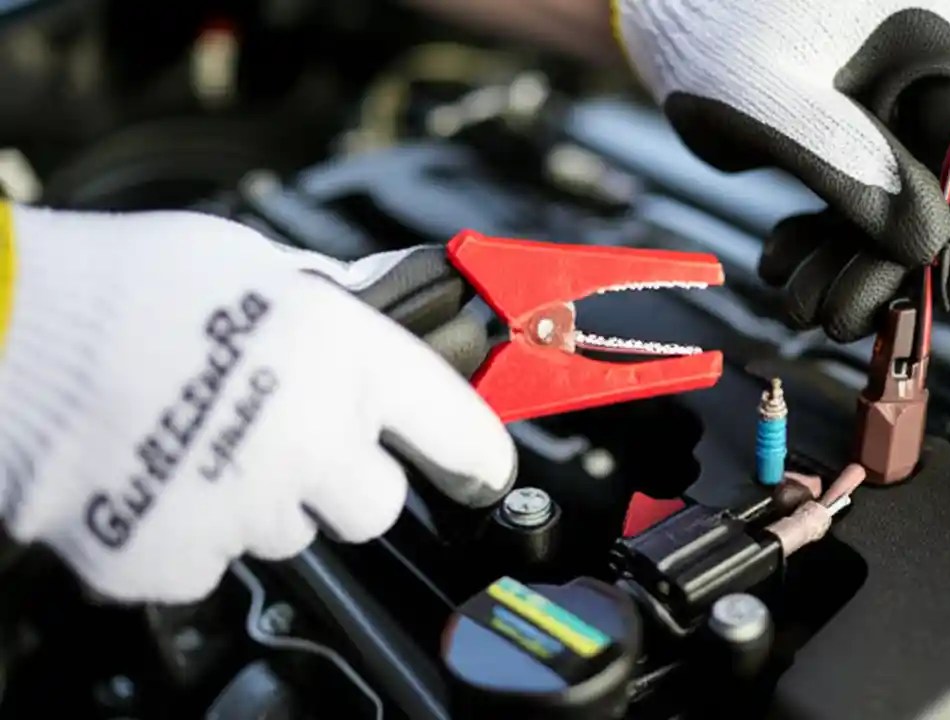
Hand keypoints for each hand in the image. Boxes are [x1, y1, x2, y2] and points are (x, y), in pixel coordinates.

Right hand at [0, 205, 515, 602]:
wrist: (4, 331)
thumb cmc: (123, 285)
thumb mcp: (256, 262)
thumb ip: (342, 295)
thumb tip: (398, 292)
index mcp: (345, 356)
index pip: (458, 428)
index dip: (477, 453)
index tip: (482, 469)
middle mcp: (310, 438)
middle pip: (376, 505)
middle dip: (345, 479)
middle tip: (293, 440)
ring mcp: (242, 508)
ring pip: (289, 533)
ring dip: (261, 501)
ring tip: (200, 440)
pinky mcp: (173, 560)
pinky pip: (211, 565)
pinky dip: (188, 533)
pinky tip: (155, 477)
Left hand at [614, 0, 949, 339]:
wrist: (653, 2)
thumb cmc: (709, 15)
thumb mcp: (775, 100)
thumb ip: (851, 169)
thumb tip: (926, 245)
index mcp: (932, 43)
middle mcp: (916, 77)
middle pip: (933, 190)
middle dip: (885, 267)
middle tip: (841, 318)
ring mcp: (876, 108)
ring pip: (885, 208)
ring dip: (844, 266)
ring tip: (796, 300)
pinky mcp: (836, 133)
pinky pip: (846, 200)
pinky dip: (817, 241)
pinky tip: (781, 263)